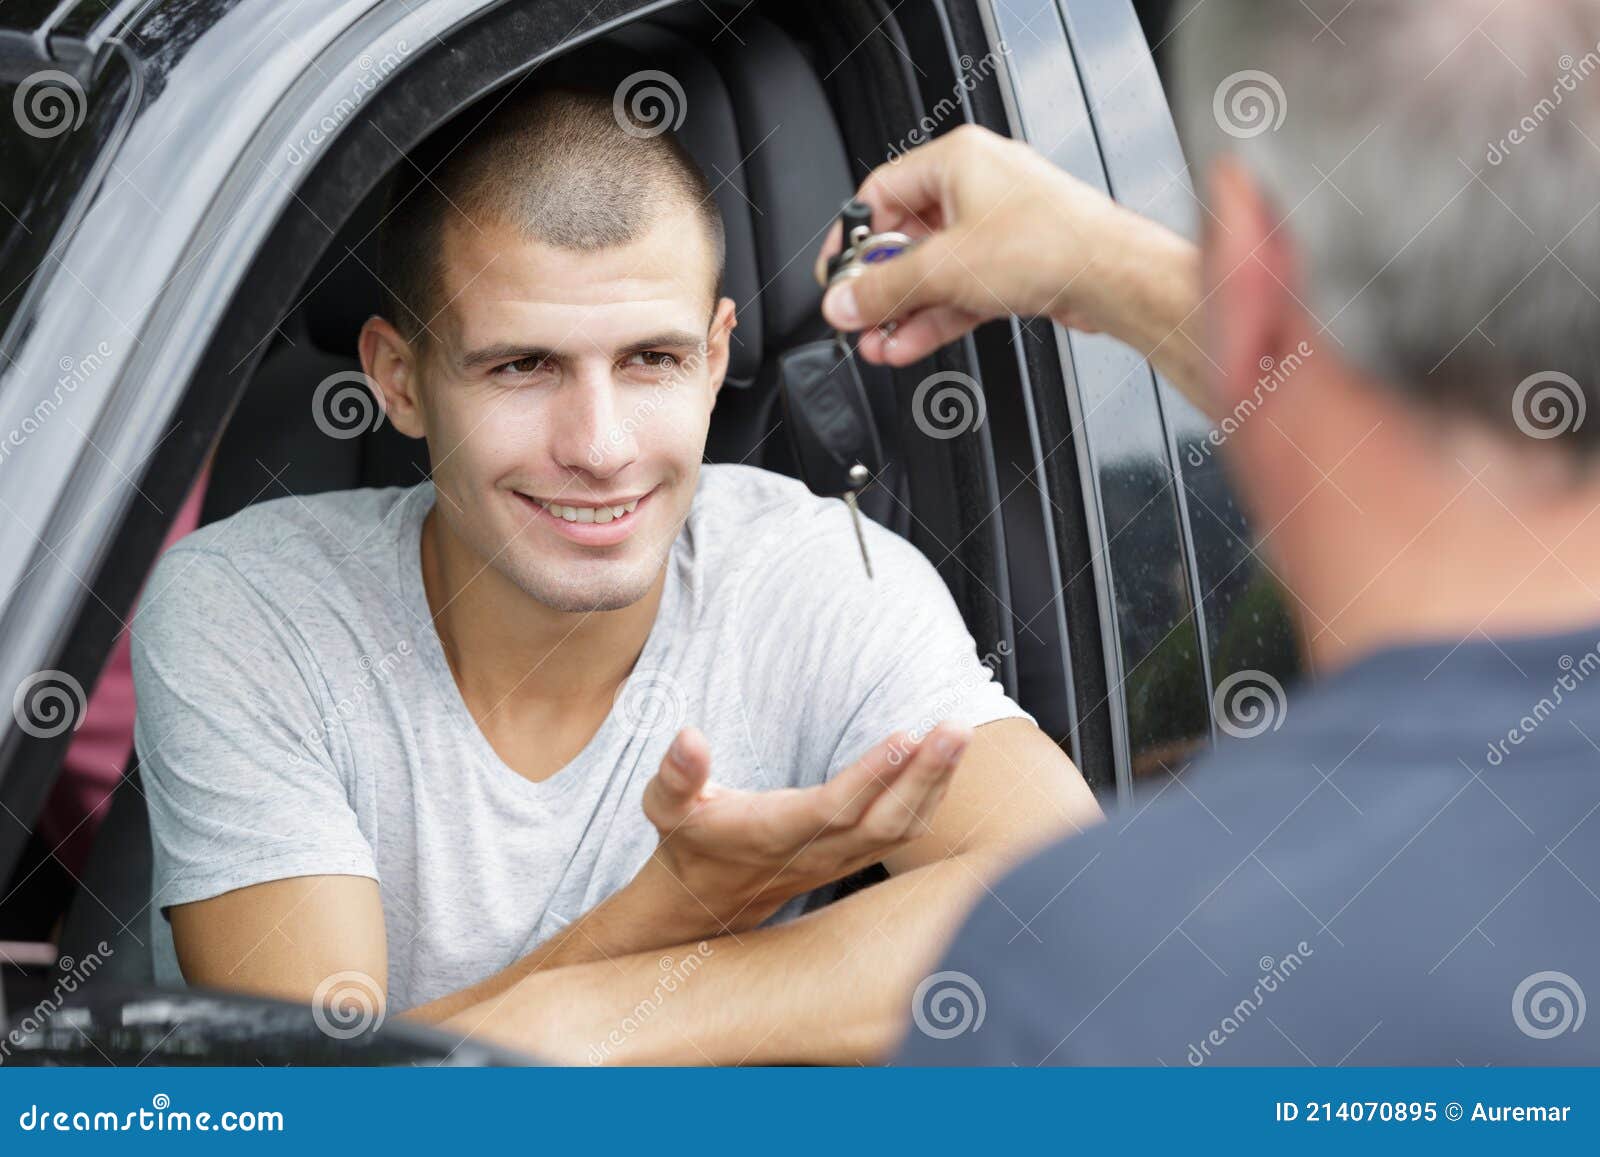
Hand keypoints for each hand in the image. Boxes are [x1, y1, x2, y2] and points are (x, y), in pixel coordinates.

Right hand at [639, 721, 972, 935]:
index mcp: (775, 833)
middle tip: (956, 727)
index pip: (834, 808)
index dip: (872, 775)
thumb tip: (688, 736)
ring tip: (959, 733)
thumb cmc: (689, 842)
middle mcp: (817, 851)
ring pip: (902, 829)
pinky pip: (903, 832)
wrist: (706, 902)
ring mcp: (841, 858)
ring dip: (936, 783)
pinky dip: (931, 797)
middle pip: (885, 820)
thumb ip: (677, 774)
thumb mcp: (666, 807)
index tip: (906, 734)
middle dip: (925, 774)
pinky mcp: (855, 856)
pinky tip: (945, 760)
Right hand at [814, 125, 1203, 394]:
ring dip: (904, 310)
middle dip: (880, 286)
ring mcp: (998, 227)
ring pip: (934, 271)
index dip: (852, 237)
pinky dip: (934, 317)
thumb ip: (884, 288)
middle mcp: (978, 186)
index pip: (880, 193)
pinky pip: (960, 290)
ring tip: (878, 341)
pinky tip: (908, 343)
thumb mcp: (945, 267)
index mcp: (958, 159)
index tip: (836, 274)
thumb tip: (845, 302)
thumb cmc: (1051, 244)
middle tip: (857, 315)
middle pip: (906, 237)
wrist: (1113, 277)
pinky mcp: (1014, 265)